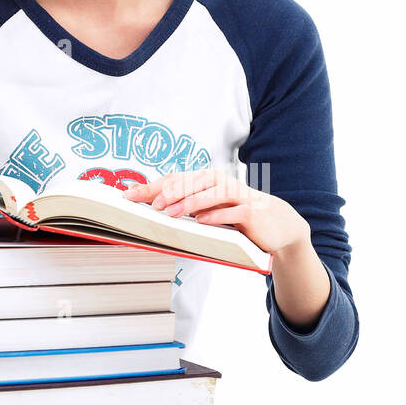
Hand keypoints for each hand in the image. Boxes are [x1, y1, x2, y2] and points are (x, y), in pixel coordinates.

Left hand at [122, 169, 309, 257]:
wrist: (277, 225)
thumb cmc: (237, 217)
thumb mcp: (210, 211)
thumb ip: (187, 206)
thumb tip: (152, 207)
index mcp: (208, 180)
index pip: (175, 179)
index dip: (152, 186)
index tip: (128, 195)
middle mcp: (221, 182)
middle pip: (191, 182)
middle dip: (168, 192)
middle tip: (149, 204)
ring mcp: (238, 195)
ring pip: (211, 193)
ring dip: (189, 203)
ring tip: (170, 213)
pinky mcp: (252, 211)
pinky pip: (232, 210)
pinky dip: (217, 215)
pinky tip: (201, 221)